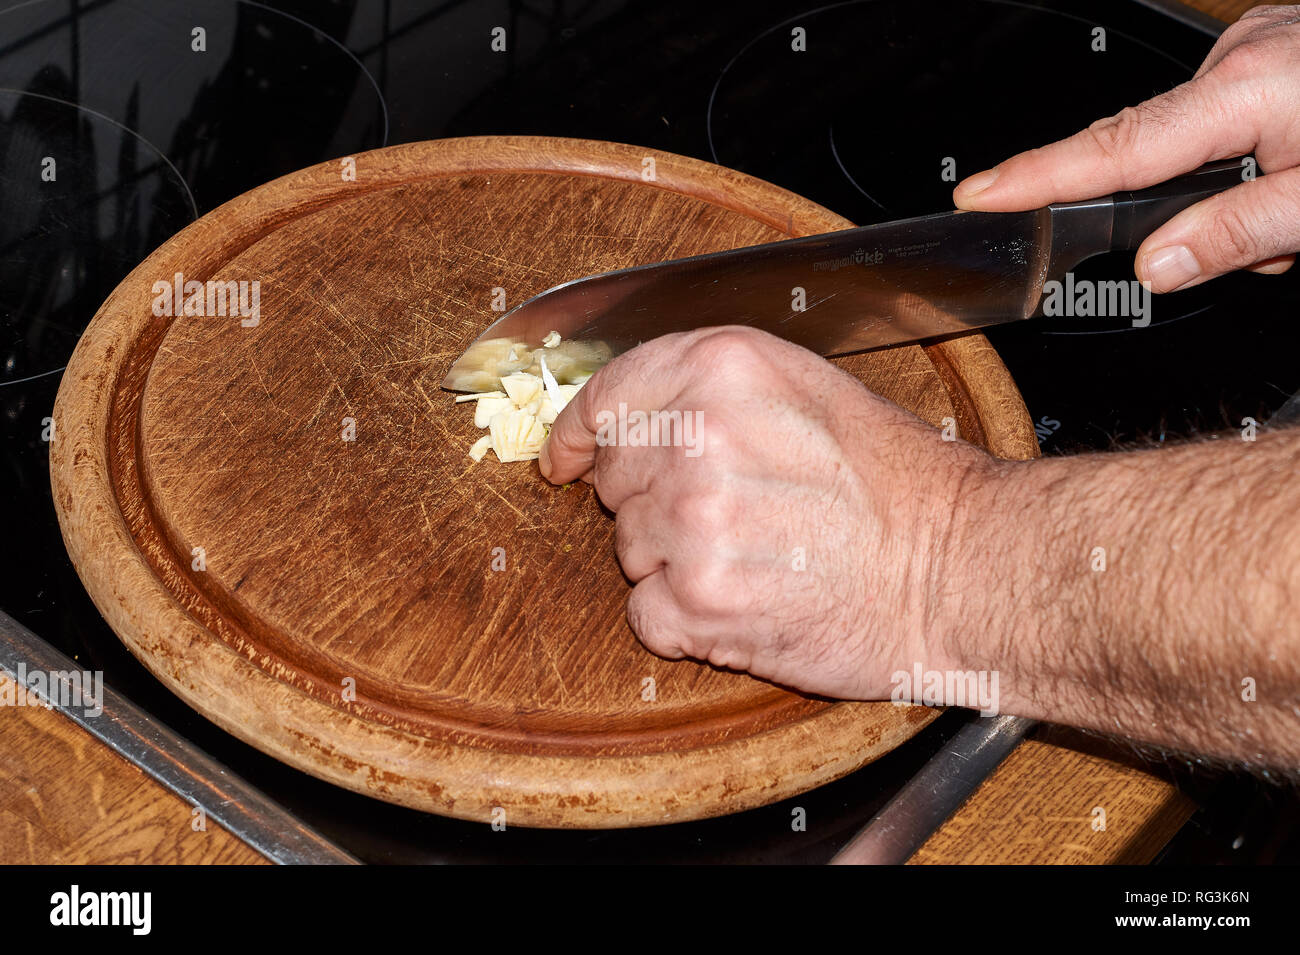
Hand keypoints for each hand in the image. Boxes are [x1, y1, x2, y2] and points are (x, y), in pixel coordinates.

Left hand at [539, 326, 983, 698]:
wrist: (958, 570)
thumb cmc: (898, 485)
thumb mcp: (806, 388)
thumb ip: (705, 387)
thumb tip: (619, 418)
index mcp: (722, 368)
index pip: (605, 396)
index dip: (578, 433)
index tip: (565, 457)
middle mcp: (697, 437)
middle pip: (613, 479)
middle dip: (654, 500)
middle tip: (733, 514)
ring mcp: (693, 522)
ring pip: (629, 549)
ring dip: (675, 561)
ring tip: (757, 555)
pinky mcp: (699, 602)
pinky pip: (646, 615)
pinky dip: (685, 621)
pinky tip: (746, 599)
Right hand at [953, 3, 1299, 291]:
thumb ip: (1238, 235)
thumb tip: (1155, 264)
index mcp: (1246, 88)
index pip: (1114, 149)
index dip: (1037, 177)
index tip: (979, 195)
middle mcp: (1241, 59)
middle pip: (1156, 154)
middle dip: (1188, 212)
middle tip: (1266, 244)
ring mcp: (1257, 51)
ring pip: (1197, 148)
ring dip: (1231, 196)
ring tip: (1292, 216)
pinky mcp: (1273, 55)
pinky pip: (1228, 124)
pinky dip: (1250, 165)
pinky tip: (1291, 180)